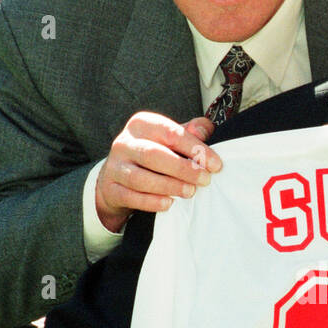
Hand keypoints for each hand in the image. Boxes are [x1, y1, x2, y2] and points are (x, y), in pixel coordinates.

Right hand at [95, 112, 222, 232]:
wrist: (118, 175)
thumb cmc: (152, 154)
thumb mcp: (169, 138)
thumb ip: (189, 132)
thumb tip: (206, 128)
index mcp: (142, 124)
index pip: (170, 133)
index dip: (195, 149)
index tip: (216, 165)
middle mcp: (124, 142)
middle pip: (153, 155)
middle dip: (182, 169)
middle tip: (204, 180)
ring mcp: (115, 166)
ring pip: (140, 178)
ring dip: (168, 186)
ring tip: (190, 192)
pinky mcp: (111, 188)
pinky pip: (131, 197)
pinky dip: (151, 202)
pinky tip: (169, 203)